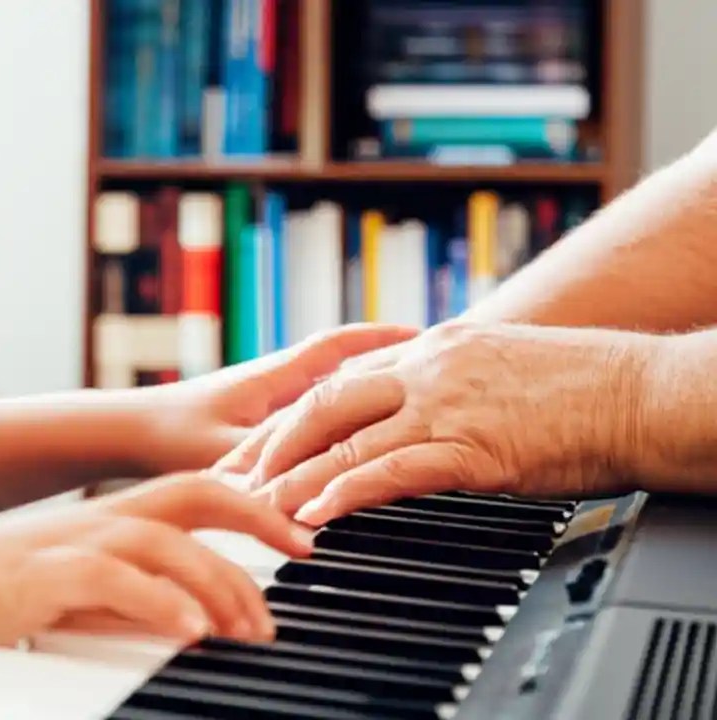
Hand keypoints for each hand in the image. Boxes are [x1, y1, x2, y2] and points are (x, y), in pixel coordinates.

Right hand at [0, 472, 314, 666]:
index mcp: (110, 516)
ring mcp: (69, 541)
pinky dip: (158, 603)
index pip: (195, 492)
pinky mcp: (41, 575)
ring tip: (253, 626)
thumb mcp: (74, 591)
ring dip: (218, 581)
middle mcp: (97, 517)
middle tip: (305, 554)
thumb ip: (131, 596)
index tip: (301, 536)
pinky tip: (191, 631)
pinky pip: (112, 581)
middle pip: (193, 495)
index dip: (254, 505)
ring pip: (163, 541)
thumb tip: (191, 617)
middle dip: (258, 518)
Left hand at [137, 324, 417, 474]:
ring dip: (362, 380)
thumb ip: (261, 472)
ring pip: (326, 384)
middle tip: (429, 355)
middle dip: (382, 357)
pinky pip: (310, 406)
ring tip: (411, 386)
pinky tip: (361, 421)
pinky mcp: (258, 417)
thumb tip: (299, 493)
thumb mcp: (218, 454)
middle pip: (340, 361)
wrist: (124, 432)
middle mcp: (274, 381)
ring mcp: (267, 397)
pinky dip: (338, 407)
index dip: (377, 341)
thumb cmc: (167, 437)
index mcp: (273, 379)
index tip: (418, 335)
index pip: (335, 347)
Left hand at [247, 322, 655, 525]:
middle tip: (234, 478)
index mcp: (431, 347)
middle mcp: (426, 368)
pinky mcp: (470, 446)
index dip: (292, 416)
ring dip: (293, 477)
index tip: (258, 445)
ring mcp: (445, 405)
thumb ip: (451, 376)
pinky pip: (392, 471)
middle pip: (322, 404)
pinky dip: (346, 493)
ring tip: (255, 506)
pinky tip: (316, 514)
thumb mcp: (500, 362)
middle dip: (271, 445)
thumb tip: (426, 399)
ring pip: (344, 439)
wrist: (640, 391)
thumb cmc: (583, 383)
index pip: (338, 380)